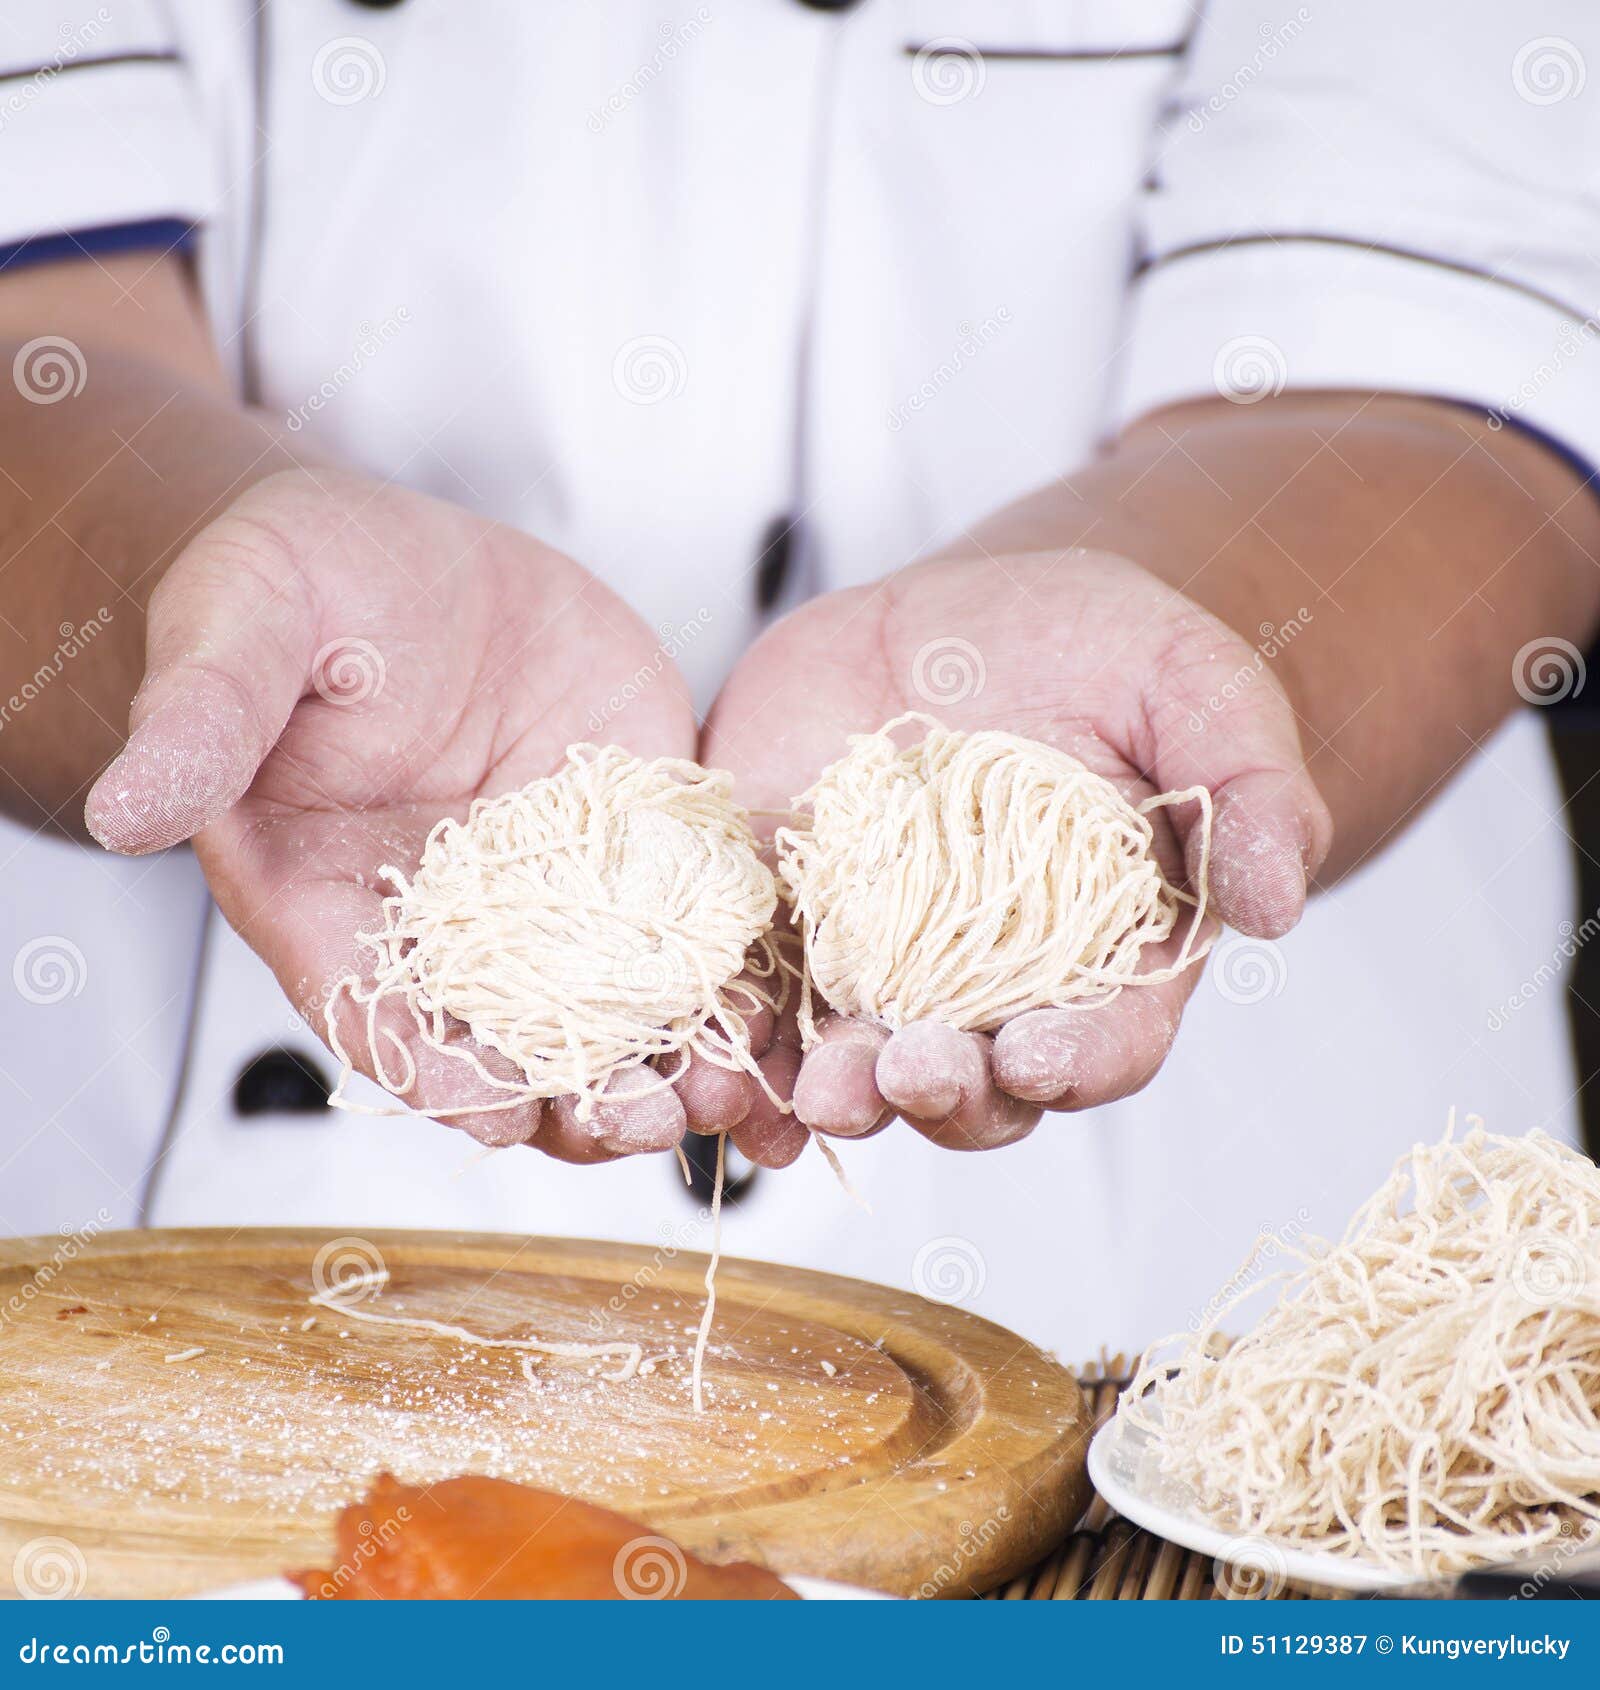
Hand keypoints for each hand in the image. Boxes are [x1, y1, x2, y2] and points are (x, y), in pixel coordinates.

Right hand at [85, 467, 758, 1162]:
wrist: (397, 558)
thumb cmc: (290, 593)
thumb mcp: (237, 632)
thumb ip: (202, 721)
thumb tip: (128, 807)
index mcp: (333, 907)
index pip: (374, 1013)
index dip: (431, 1070)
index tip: (493, 1116)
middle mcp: (450, 925)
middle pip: (510, 1042)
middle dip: (578, 1097)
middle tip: (645, 1120)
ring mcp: (553, 888)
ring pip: (612, 1003)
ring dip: (670, 1057)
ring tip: (733, 1087)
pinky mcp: (636, 835)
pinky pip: (688, 913)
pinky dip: (732, 965)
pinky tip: (783, 999)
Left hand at [701, 546, 1332, 1154]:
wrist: (978, 623)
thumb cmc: (1104, 657)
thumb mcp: (1194, 690)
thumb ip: (1247, 788)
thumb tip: (1277, 903)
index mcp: (1103, 960)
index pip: (1101, 1041)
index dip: (1075, 1060)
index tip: (1038, 1057)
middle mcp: (988, 990)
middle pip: (970, 1081)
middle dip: (936, 1092)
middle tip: (904, 1072)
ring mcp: (879, 964)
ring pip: (851, 1061)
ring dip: (821, 1093)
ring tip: (795, 1092)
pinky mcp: (787, 918)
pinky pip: (754, 991)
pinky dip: (729, 1033)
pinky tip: (704, 1060)